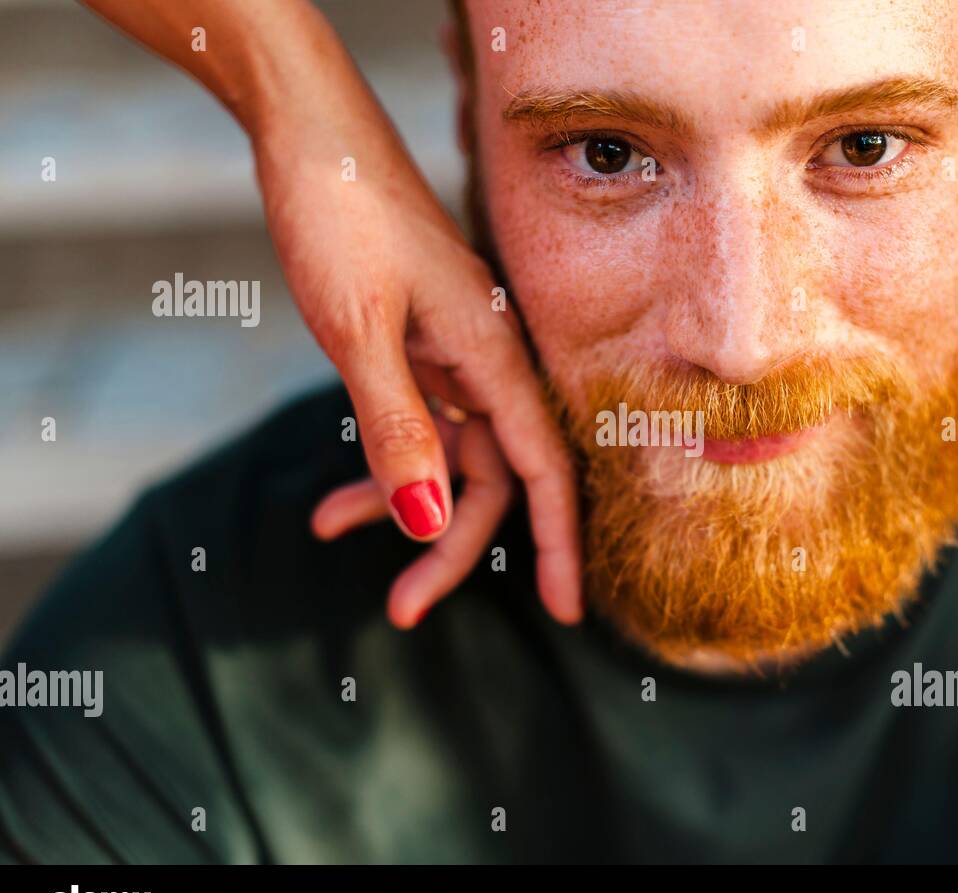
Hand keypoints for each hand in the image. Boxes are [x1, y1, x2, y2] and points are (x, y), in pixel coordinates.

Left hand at [253, 117, 581, 629]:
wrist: (310, 137)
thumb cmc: (341, 216)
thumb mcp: (359, 331)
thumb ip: (397, 429)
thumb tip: (430, 524)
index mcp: (491, 355)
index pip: (542, 471)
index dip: (559, 544)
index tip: (567, 612)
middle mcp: (483, 362)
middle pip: (492, 480)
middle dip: (451, 547)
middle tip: (403, 611)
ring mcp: (450, 357)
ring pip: (448, 459)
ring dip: (401, 509)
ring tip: (332, 536)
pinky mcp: (416, 351)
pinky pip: (413, 427)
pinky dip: (378, 465)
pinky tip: (332, 499)